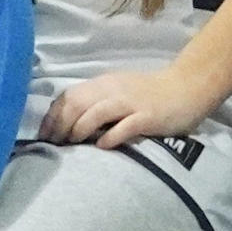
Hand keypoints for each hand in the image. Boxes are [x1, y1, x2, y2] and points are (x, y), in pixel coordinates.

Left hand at [43, 67, 212, 146]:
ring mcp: (131, 103)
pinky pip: (125, 126)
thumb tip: (67, 122)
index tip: (45, 134)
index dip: (53, 116)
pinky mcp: (148, 116)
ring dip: (80, 129)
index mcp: (103, 84)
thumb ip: (95, 102)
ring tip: (72, 143)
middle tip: (55, 143)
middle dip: (61, 124)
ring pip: (96, 112)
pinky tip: (102, 146)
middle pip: (77, 103)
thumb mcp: (117, 92)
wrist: (186, 88)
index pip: (68, 96)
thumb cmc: (148, 94)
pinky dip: (110, 137)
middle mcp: (113, 90)